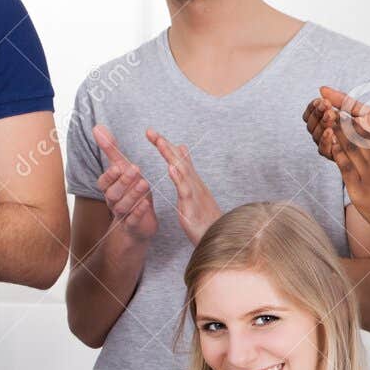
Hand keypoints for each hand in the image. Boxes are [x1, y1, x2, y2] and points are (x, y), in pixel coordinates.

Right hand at [92, 125, 157, 243]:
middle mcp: (112, 201)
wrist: (136, 224)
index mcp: (109, 188)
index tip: (118, 166)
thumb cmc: (129, 191)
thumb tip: (97, 127)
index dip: (110, 175)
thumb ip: (111, 150)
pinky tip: (146, 204)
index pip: (104, 182)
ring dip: (133, 195)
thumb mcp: (121, 169)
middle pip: (113, 193)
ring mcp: (122, 215)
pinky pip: (133, 220)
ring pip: (123, 206)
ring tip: (144, 184)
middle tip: (136, 170)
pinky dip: (138, 213)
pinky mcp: (133, 225)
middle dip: (123, 181)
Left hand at [147, 129, 220, 243]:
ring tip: (159, 142)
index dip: (165, 146)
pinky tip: (171, 168)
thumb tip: (183, 163)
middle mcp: (194, 184)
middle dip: (164, 145)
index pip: (177, 160)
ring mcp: (194, 194)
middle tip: (150, 131)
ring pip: (182, 171)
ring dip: (171, 156)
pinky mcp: (192, 206)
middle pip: (178, 160)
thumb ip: (188, 178)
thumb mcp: (194, 196)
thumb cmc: (205, 218)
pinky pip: (185, 190)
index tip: (151, 133)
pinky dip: (179, 178)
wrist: (219, 238)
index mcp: (191, 182)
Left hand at [306, 88, 369, 247]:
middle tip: (328, 98)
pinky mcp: (361, 188)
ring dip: (337, 128)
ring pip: (352, 146)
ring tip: (325, 110)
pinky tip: (328, 138)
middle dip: (344, 115)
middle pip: (360, 133)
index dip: (358, 115)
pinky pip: (346, 165)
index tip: (345, 102)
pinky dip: (337, 150)